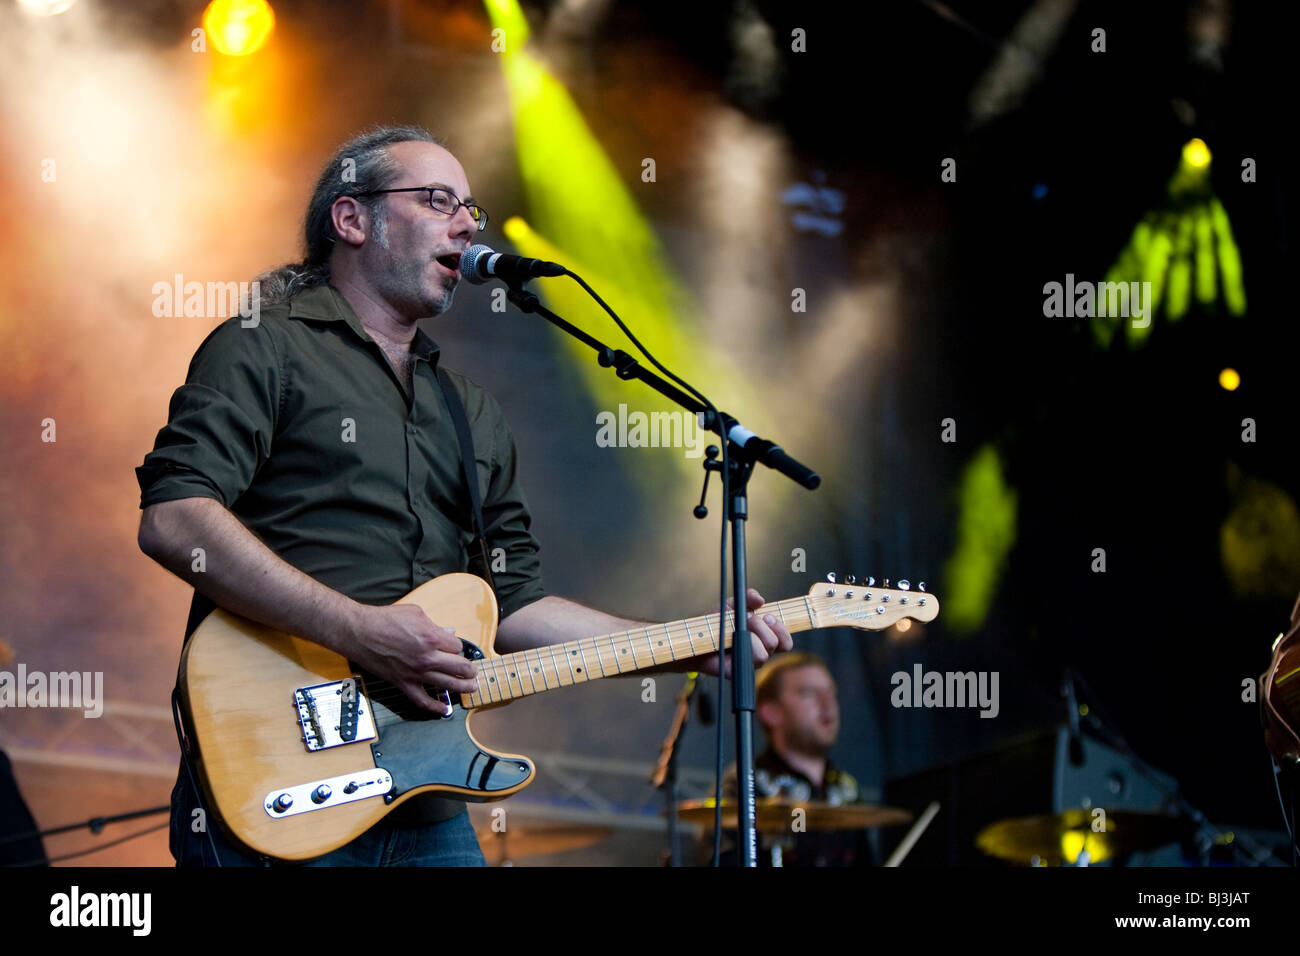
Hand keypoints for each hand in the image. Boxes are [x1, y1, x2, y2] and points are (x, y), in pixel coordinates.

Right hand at [346, 603, 478, 711]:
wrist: (359, 632)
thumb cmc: (384, 619)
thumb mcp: (415, 613)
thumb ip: (435, 625)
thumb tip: (448, 633)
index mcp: (432, 637)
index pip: (457, 646)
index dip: (457, 646)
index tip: (454, 647)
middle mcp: (426, 658)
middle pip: (459, 667)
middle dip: (470, 669)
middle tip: (474, 671)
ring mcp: (415, 673)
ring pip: (447, 685)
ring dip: (463, 687)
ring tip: (472, 687)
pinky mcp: (403, 683)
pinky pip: (422, 700)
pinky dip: (434, 707)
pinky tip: (444, 710)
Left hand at [692, 588, 793, 677]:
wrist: (698, 635)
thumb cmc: (718, 621)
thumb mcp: (734, 604)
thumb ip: (749, 597)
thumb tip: (760, 599)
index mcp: (765, 639)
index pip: (785, 642)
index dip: (781, 628)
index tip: (767, 616)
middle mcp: (761, 652)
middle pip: (776, 643)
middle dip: (761, 626)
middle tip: (746, 618)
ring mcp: (749, 662)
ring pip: (764, 653)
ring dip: (751, 637)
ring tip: (736, 629)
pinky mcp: (738, 670)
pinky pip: (747, 661)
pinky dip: (740, 646)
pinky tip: (730, 640)